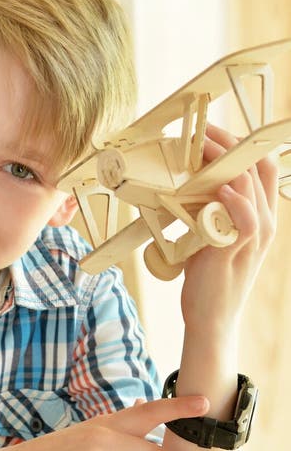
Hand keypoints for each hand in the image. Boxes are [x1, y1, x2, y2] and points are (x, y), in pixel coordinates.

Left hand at [181, 124, 277, 333]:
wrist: (209, 319)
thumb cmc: (207, 278)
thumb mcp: (209, 236)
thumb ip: (208, 212)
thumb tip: (186, 185)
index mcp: (259, 216)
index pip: (260, 167)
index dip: (240, 144)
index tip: (212, 131)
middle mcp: (264, 223)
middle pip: (257, 168)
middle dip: (230, 143)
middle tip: (202, 130)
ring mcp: (254, 238)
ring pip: (251, 187)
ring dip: (225, 162)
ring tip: (201, 147)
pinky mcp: (239, 251)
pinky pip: (247, 220)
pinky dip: (236, 201)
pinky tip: (221, 189)